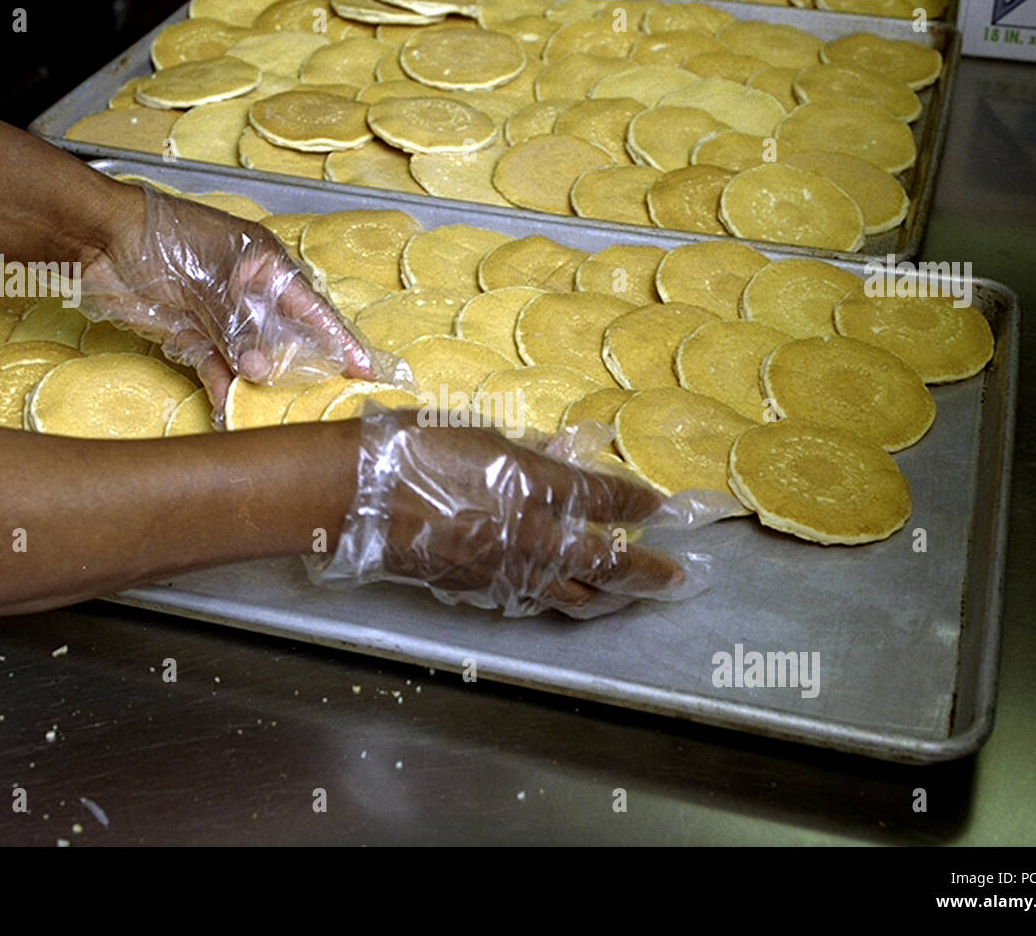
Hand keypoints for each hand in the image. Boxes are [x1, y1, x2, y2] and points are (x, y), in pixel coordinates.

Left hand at [79, 186, 376, 406]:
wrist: (98, 238)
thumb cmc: (164, 238)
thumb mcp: (212, 279)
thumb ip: (239, 327)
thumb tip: (261, 370)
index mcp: (265, 265)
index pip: (312, 307)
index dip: (339, 339)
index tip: (364, 369)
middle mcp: (247, 292)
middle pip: (284, 337)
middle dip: (302, 370)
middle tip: (325, 402)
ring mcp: (218, 315)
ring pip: (250, 357)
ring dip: (258, 385)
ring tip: (277, 415)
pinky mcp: (188, 334)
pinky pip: (213, 366)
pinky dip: (221, 386)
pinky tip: (230, 410)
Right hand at [313, 411, 695, 618]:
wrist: (357, 496)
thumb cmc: (416, 449)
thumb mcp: (480, 434)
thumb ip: (527, 453)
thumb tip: (560, 456)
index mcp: (538, 489)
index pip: (605, 502)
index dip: (638, 505)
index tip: (661, 507)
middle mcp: (532, 539)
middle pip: (606, 565)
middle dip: (646, 573)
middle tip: (677, 578)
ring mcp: (506, 571)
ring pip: (572, 596)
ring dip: (608, 598)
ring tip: (629, 596)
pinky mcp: (478, 591)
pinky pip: (532, 601)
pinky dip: (557, 600)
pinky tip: (562, 597)